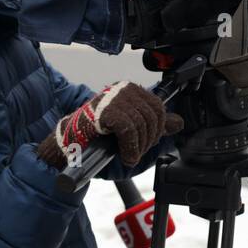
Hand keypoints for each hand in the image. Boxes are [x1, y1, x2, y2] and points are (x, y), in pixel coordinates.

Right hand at [37, 82, 183, 169]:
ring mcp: (112, 98)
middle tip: (137, 153)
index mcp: (130, 90)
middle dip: (149, 139)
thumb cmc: (99, 136)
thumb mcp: (132, 129)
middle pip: (152, 115)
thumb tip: (178, 122)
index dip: (157, 129)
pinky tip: (127, 157)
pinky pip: (128, 129)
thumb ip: (154, 124)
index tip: (147, 143)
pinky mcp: (104, 111)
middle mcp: (122, 89)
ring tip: (130, 157)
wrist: (69, 143)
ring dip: (139, 147)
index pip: (158, 107)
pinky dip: (131, 148)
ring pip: (141, 123)